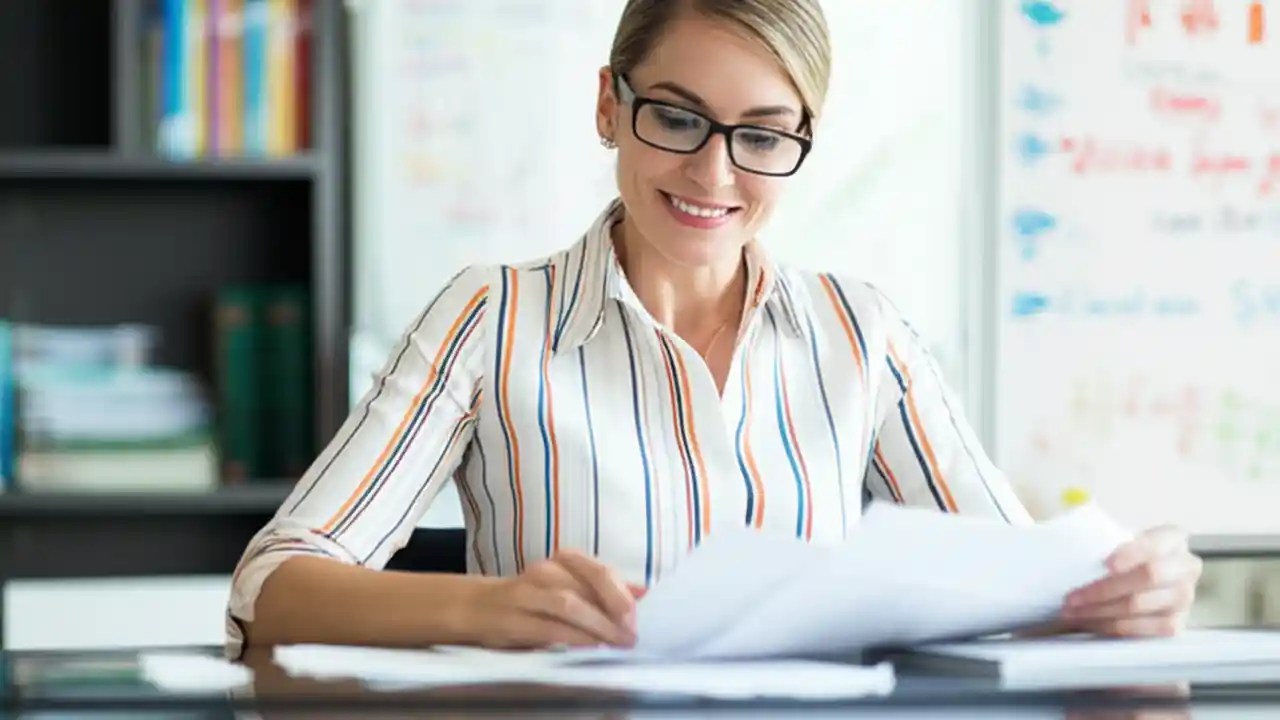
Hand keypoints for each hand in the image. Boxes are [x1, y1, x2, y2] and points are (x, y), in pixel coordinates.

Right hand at [461, 550, 639, 649]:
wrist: (478, 607)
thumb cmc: (532, 600)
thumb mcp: (565, 588)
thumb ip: (600, 591)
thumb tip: (642, 594)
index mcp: (564, 561)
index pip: (601, 571)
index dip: (623, 593)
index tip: (639, 617)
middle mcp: (546, 570)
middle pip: (591, 581)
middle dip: (617, 607)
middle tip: (631, 633)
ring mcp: (528, 592)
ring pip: (571, 603)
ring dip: (599, 625)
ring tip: (617, 642)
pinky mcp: (514, 619)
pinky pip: (549, 627)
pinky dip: (574, 637)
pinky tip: (590, 646)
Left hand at [1061, 526, 1202, 636]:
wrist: (1141, 579)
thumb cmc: (1124, 557)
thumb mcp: (1119, 542)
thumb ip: (1105, 543)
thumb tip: (1077, 555)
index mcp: (1173, 539)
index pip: (1155, 544)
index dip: (1132, 553)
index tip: (1106, 564)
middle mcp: (1186, 567)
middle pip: (1149, 576)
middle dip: (1105, 588)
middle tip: (1072, 597)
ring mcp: (1184, 598)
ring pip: (1140, 605)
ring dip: (1100, 610)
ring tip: (1071, 612)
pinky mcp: (1176, 624)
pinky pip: (1143, 629)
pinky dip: (1111, 627)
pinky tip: (1090, 623)